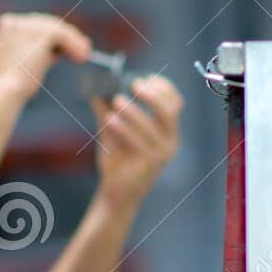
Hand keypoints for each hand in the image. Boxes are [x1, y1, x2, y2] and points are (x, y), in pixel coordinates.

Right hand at [0, 13, 91, 104]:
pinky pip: (64, 36)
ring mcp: (28, 26)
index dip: (49, 35)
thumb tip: (55, 53)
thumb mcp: (18, 65)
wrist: (2, 94)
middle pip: (46, 24)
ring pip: (57, 29)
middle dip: (65, 36)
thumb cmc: (8, 89)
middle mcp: (14, 21)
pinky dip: (75, 45)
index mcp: (5, 26)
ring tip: (84, 55)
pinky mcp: (42, 35)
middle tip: (80, 48)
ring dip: (73, 41)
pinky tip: (82, 57)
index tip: (61, 47)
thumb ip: (32, 53)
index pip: (33, 25)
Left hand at [90, 74, 182, 215]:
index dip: (163, 87)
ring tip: (115, 101)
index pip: (176, 103)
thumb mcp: (114, 131)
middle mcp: (170, 141)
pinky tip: (109, 119)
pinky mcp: (147, 166)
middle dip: (152, 95)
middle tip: (133, 85)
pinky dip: (121, 128)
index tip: (146, 78)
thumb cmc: (119, 159)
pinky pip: (135, 141)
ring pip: (149, 126)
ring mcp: (160, 155)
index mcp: (168, 130)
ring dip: (132, 110)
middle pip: (168, 111)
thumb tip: (96, 88)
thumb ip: (108, 110)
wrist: (118, 193)